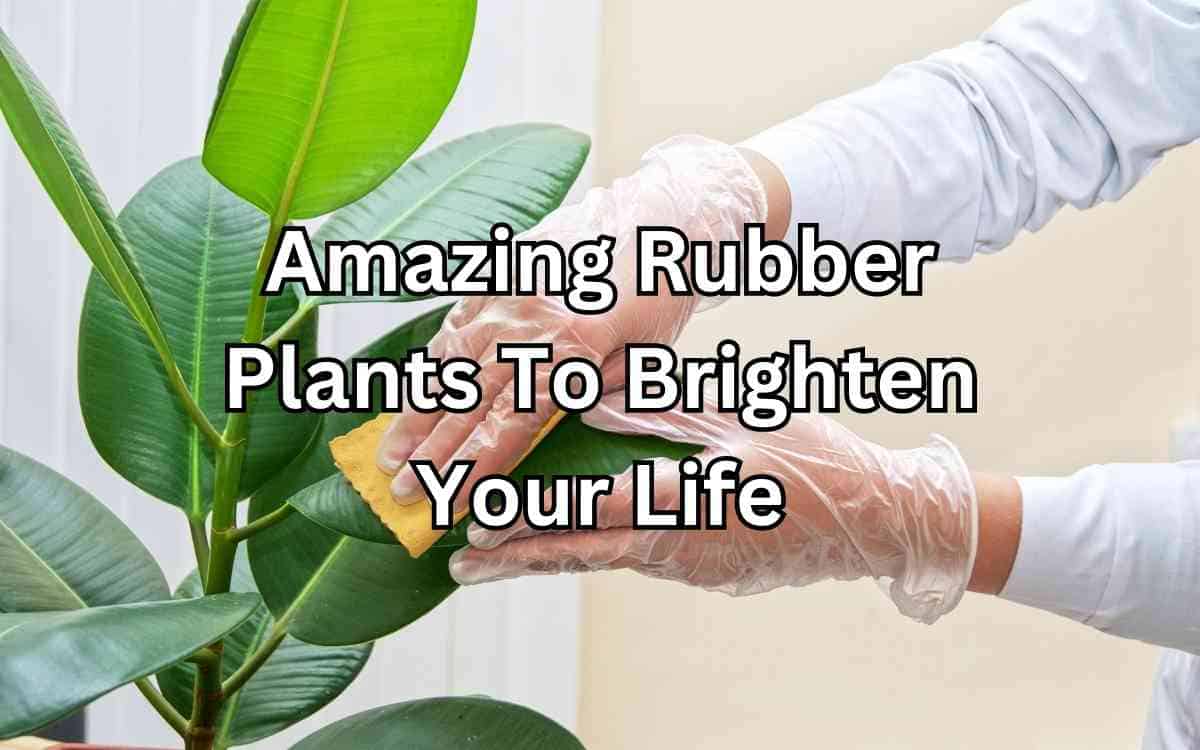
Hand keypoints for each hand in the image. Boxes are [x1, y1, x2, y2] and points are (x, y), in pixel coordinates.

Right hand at [377, 136, 766, 505]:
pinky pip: (455, 325)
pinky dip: (432, 363)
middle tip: (402, 495)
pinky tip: (414, 394)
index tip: (449, 505)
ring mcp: (506, 296)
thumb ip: (593, 392)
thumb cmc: (661, 290)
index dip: (476, 471)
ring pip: (449, 367)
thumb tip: (550, 425)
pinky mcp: (498, 273)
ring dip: (417, 417)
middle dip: (433, 457)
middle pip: (470, 405)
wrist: (662, 214)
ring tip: (389, 456)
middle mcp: (528, 324)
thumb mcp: (645, 354)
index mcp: (571, 351)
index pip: (510, 427)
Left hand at [450, 392, 978, 623]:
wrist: (878, 521)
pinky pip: (634, 562)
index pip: (593, 510)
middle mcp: (681, 545)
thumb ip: (659, 408)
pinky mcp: (703, 573)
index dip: (531, 517)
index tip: (479, 521)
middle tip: (460, 562)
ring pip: (604, 562)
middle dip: (518, 558)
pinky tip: (563, 546)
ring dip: (547, 558)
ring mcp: (693, 567)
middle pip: (583, 554)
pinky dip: (590, 553)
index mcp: (689, 500)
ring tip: (493, 562)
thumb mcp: (740, 417)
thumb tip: (588, 400)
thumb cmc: (816, 458)